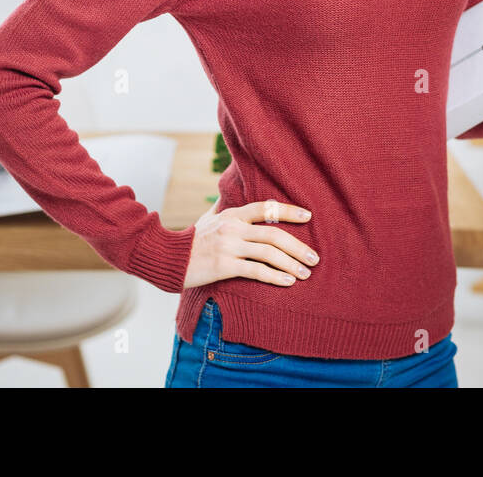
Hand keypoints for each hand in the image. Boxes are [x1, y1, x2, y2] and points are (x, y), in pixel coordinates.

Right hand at [183, 199, 318, 289]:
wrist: (168, 257)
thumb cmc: (192, 240)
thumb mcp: (210, 219)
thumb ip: (227, 211)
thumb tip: (241, 200)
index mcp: (232, 214)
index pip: (266, 208)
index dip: (289, 210)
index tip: (308, 216)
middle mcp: (233, 227)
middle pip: (274, 234)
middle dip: (298, 246)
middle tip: (314, 258)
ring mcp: (229, 246)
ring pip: (269, 253)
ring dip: (291, 264)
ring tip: (305, 273)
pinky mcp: (224, 265)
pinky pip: (256, 271)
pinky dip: (275, 277)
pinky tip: (287, 282)